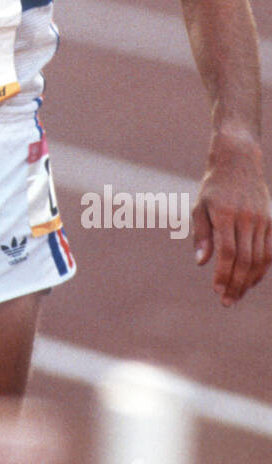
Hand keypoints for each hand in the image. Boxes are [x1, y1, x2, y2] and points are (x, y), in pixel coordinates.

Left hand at [193, 134, 271, 305]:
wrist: (239, 162)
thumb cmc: (214, 187)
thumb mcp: (200, 206)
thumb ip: (201, 234)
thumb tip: (201, 262)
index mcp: (226, 214)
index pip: (228, 252)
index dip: (223, 274)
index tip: (216, 290)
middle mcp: (247, 218)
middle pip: (245, 259)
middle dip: (236, 284)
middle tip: (226, 302)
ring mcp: (262, 220)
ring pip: (259, 258)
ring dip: (249, 281)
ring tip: (236, 296)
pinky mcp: (271, 221)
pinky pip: (269, 251)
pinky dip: (261, 269)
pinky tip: (251, 281)